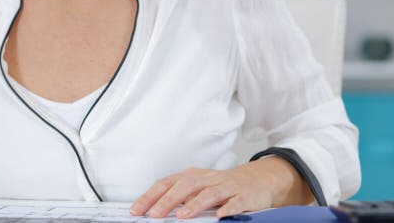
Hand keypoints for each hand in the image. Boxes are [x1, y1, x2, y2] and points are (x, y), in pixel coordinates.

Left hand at [129, 158, 313, 218]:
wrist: (257, 180)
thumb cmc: (221, 187)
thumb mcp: (198, 189)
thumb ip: (179, 198)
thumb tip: (154, 210)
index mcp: (191, 177)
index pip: (166, 184)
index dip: (151, 196)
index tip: (136, 210)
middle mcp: (206, 179)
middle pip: (184, 186)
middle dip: (167, 201)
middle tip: (154, 215)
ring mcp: (226, 186)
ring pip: (208, 193)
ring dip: (194, 204)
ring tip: (181, 216)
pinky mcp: (244, 196)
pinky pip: (235, 202)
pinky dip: (228, 209)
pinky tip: (220, 216)